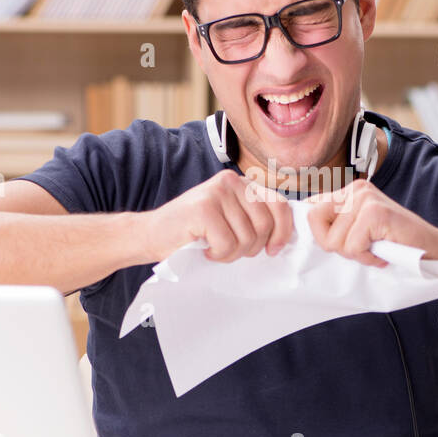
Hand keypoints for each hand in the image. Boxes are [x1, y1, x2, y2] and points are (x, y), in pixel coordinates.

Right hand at [139, 170, 294, 262]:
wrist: (151, 234)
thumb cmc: (194, 233)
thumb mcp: (231, 220)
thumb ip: (255, 219)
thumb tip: (286, 237)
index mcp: (243, 183)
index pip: (279, 205)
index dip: (282, 232)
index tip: (273, 250)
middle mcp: (232, 181)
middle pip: (265, 225)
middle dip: (252, 248)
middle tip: (230, 250)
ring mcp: (217, 192)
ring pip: (247, 238)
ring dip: (231, 254)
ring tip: (214, 248)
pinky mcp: (203, 208)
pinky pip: (227, 244)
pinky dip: (217, 255)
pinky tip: (204, 249)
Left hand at [305, 179, 437, 268]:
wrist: (433, 250)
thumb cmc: (395, 244)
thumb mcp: (360, 230)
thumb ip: (337, 225)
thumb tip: (301, 231)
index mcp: (350, 191)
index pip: (311, 207)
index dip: (319, 231)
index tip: (337, 242)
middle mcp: (356, 189)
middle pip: (314, 219)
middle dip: (332, 243)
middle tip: (359, 248)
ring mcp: (365, 198)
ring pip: (333, 239)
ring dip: (355, 253)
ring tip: (376, 248)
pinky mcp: (375, 212)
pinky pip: (351, 246)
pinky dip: (367, 257)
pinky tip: (383, 252)